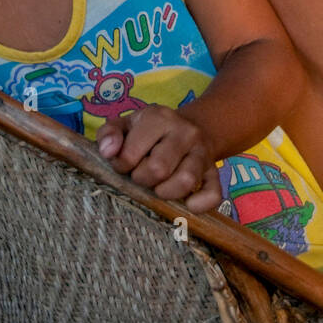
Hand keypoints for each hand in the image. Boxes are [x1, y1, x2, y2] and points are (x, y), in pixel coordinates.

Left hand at [96, 105, 221, 211]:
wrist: (192, 127)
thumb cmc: (150, 131)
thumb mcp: (126, 124)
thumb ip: (109, 134)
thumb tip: (108, 152)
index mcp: (158, 118)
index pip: (131, 154)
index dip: (121, 166)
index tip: (124, 164)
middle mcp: (184, 132)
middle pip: (158, 169)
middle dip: (142, 179)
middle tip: (141, 175)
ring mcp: (202, 153)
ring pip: (186, 181)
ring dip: (165, 193)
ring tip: (158, 187)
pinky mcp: (214, 172)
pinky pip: (213, 194)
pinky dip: (199, 204)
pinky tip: (186, 204)